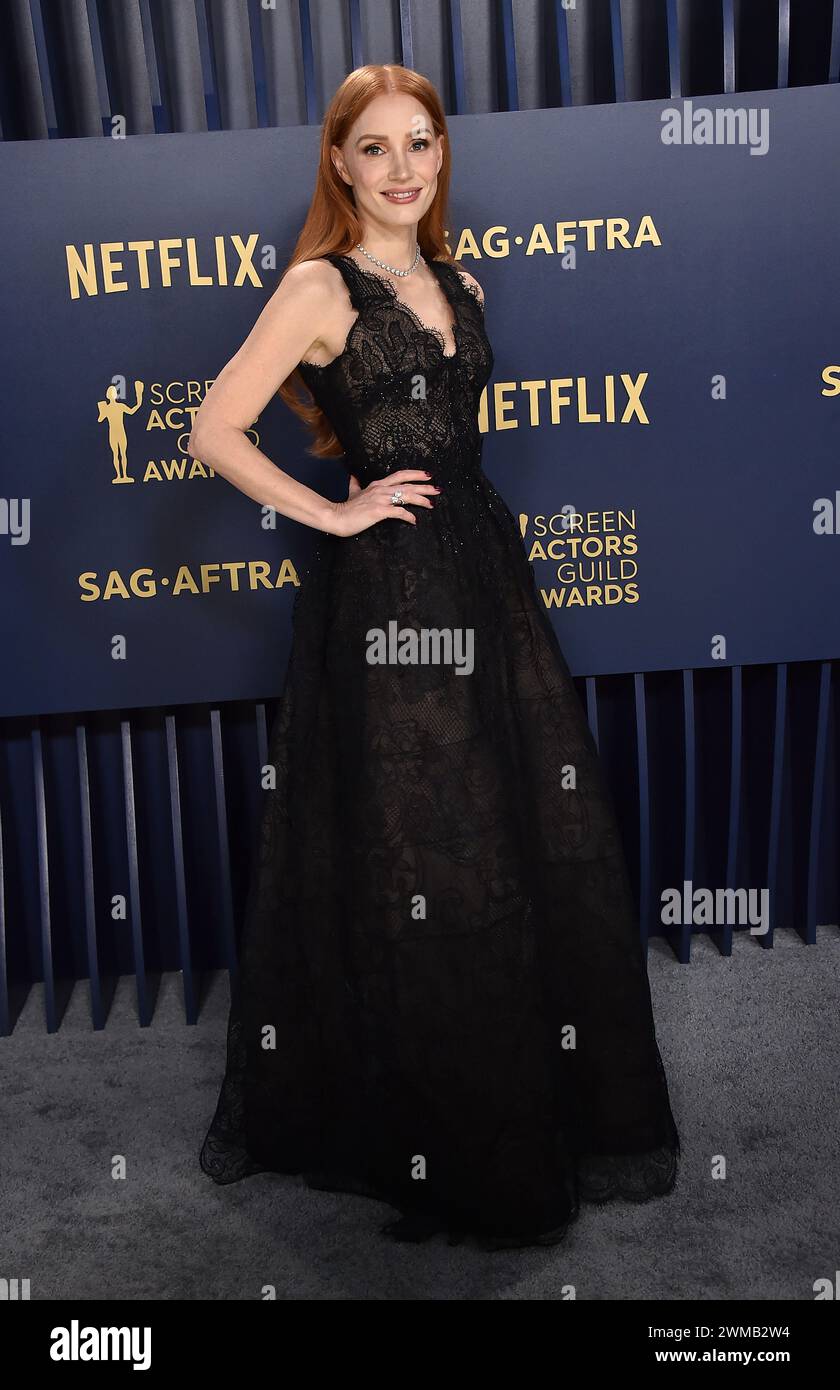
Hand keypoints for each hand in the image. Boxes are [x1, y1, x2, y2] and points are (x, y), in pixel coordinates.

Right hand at [324, 469, 439, 536]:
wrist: (337, 517)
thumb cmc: (346, 508)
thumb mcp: (352, 492)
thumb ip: (355, 485)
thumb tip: (352, 477)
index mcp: (378, 485)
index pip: (400, 475)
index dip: (415, 474)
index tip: (428, 475)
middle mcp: (381, 489)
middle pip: (408, 485)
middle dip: (425, 487)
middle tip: (437, 490)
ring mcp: (380, 499)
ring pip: (406, 496)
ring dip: (421, 500)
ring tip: (431, 505)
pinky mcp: (378, 511)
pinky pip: (398, 512)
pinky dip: (408, 516)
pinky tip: (414, 520)